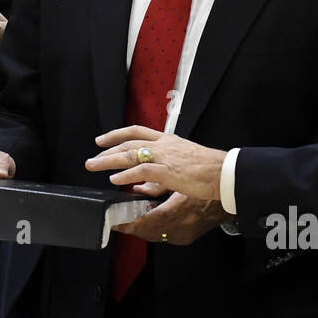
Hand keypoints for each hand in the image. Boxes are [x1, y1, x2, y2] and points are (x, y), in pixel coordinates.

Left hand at [85, 126, 226, 202]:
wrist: (225, 171)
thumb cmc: (208, 169)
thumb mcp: (181, 164)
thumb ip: (158, 175)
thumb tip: (138, 187)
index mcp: (168, 140)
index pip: (137, 131)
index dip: (117, 134)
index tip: (102, 140)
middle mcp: (163, 145)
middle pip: (129, 142)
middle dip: (107, 150)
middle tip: (91, 158)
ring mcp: (165, 156)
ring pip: (130, 154)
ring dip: (109, 161)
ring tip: (94, 166)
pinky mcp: (168, 170)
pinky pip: (142, 170)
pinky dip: (126, 175)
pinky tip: (115, 179)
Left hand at [113, 193, 229, 244]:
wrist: (227, 195)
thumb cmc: (205, 185)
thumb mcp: (179, 180)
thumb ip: (156, 186)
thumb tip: (137, 189)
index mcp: (177, 210)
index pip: (147, 222)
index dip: (128, 224)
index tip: (115, 222)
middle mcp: (180, 226)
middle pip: (147, 233)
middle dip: (130, 229)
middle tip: (116, 224)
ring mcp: (183, 234)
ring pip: (154, 237)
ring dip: (140, 231)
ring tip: (126, 225)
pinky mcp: (185, 238)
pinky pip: (164, 237)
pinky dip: (152, 232)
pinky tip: (145, 226)